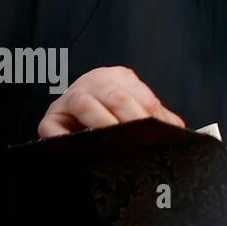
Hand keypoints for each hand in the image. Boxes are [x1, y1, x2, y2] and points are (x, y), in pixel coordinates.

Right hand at [38, 66, 184, 137]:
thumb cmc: (108, 104)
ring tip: (115, 141)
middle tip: (140, 139)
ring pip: (86, 105)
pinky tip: (78, 148)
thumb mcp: (133, 102)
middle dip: (131, 120)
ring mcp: (68, 100)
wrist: (72, 103)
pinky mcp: (50, 120)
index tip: (158, 130)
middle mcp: (92, 83)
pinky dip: (63, 138)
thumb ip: (154, 114)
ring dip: (102, 123)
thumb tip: (176, 129)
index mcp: (117, 77)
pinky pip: (52, 128)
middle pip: (116, 97)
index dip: (150, 114)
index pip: (139, 95)